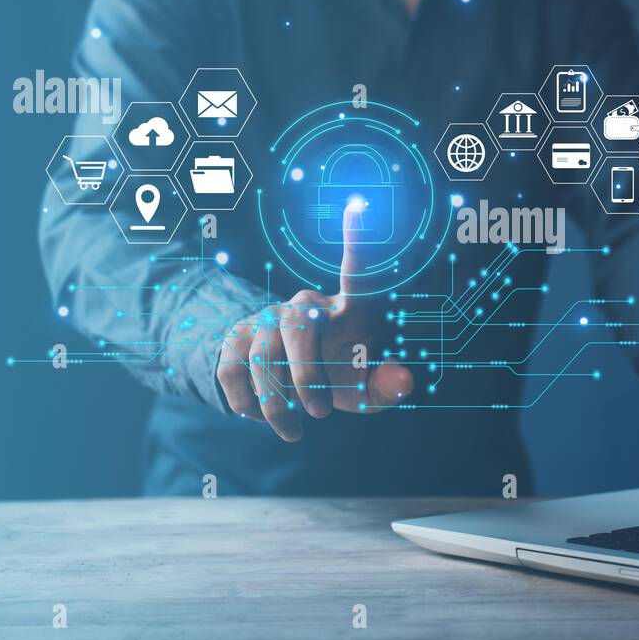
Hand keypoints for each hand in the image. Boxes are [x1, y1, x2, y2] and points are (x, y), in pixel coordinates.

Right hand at [215, 203, 413, 439]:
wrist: (290, 383)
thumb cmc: (340, 375)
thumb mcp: (367, 388)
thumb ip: (387, 386)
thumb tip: (406, 380)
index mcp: (349, 310)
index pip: (357, 273)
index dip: (358, 242)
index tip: (359, 207)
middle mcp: (306, 305)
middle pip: (298, 326)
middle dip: (307, 376)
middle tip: (320, 414)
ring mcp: (267, 318)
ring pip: (261, 354)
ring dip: (276, 402)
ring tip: (293, 432)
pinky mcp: (237, 338)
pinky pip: (231, 368)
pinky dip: (244, 400)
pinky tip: (258, 415)